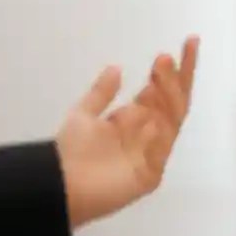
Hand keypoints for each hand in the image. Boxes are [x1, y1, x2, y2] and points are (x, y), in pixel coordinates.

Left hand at [56, 36, 199, 227]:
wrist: (59, 186)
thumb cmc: (70, 152)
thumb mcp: (82, 114)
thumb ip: (101, 93)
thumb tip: (116, 67)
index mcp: (133, 118)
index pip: (160, 91)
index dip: (169, 71)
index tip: (175, 49)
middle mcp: (147, 132)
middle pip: (174, 102)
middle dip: (176, 78)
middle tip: (166, 57)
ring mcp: (152, 153)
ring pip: (172, 119)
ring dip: (169, 94)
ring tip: (161, 71)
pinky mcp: (151, 174)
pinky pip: (162, 149)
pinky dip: (161, 132)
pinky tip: (156, 116)